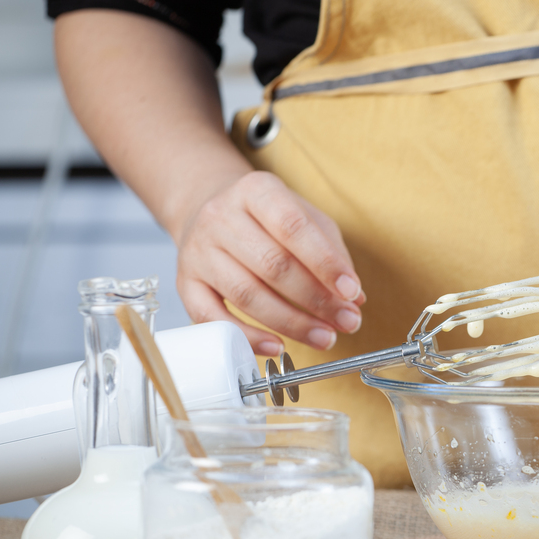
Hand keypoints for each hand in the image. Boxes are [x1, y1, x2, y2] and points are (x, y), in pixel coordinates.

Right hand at [175, 171, 365, 356]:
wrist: (207, 207)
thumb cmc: (267, 218)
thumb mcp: (306, 217)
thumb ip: (333, 253)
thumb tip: (354, 298)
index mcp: (256, 191)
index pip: (293, 227)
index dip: (325, 264)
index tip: (350, 292)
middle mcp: (221, 216)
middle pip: (272, 266)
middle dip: (316, 301)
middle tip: (346, 323)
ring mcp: (198, 250)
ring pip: (246, 295)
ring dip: (291, 323)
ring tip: (324, 337)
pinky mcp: (185, 281)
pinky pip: (212, 317)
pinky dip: (247, 337)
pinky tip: (277, 346)